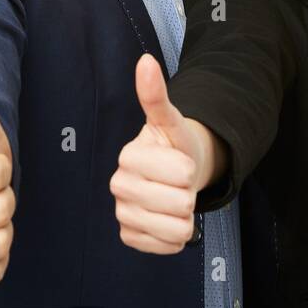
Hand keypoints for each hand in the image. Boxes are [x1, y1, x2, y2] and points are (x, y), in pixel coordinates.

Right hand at [110, 54, 208, 253]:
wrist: (175, 173)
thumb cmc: (173, 147)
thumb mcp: (171, 120)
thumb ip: (156, 95)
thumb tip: (145, 61)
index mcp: (128, 156)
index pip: (179, 173)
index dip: (188, 168)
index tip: (180, 161)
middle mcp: (119, 186)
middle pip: (178, 203)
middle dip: (188, 193)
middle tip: (179, 183)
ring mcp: (122, 213)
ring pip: (173, 228)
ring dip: (185, 217)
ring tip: (175, 201)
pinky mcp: (129, 236)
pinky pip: (165, 247)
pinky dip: (175, 238)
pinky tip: (168, 220)